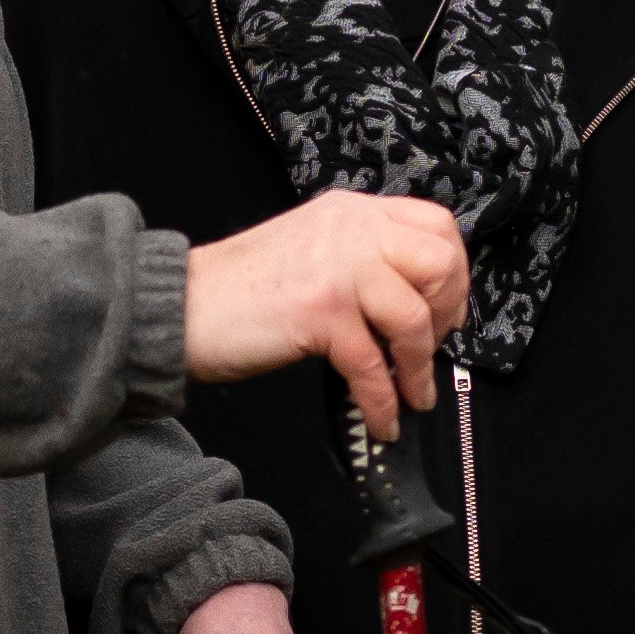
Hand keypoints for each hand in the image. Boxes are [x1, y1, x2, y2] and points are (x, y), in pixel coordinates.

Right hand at [181, 192, 471, 435]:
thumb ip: (363, 260)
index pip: (436, 225)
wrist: (180, 305)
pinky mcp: (319, 310)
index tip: (446, 312)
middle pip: (439, 263)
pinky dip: (384, 402)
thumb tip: (418, 304)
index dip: (454, 273)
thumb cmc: (242, 291)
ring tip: (413, 395)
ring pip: (412, 318)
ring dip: (419, 368)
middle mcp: (351, 228)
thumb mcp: (314, 251)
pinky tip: (383, 421)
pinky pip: (372, 365)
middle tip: (429, 349)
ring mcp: (336, 267)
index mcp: (353, 212)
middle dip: (446, 315)